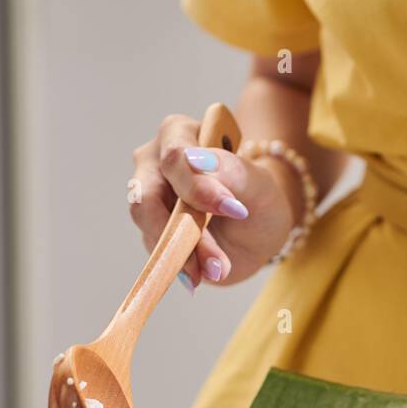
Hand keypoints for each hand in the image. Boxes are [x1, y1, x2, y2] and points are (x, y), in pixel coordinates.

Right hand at [128, 113, 295, 288]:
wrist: (255, 231)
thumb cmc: (258, 198)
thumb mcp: (259, 185)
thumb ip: (233, 170)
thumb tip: (200, 162)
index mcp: (181, 133)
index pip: (175, 158)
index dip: (197, 188)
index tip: (232, 210)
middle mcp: (155, 162)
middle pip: (147, 197)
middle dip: (183, 233)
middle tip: (218, 261)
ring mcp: (149, 198)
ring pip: (150, 229)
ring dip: (183, 256)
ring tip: (218, 270)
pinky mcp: (151, 230)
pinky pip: (157, 250)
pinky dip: (181, 266)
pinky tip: (203, 274)